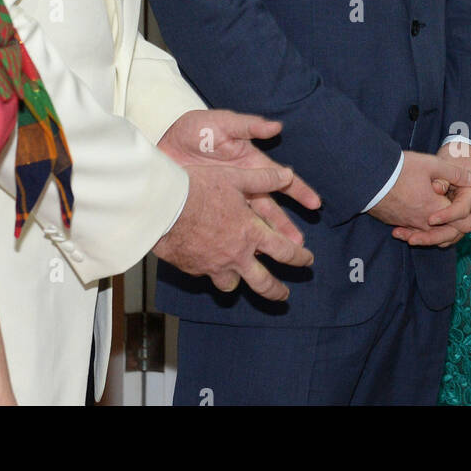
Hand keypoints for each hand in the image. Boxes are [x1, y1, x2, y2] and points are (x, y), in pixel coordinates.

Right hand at [152, 161, 313, 300]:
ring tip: (240, 282)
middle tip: (283, 295)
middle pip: (264, 283)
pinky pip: (206, 275)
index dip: (299, 257)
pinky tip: (206, 263)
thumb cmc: (200, 188)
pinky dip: (210, 271)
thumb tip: (288, 175)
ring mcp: (214, 265)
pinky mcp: (193, 268)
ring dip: (239, 283)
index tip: (307, 260)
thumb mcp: (235, 177)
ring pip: (232, 285)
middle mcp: (236, 254)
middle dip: (277, 291)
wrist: (163, 205)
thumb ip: (263, 179)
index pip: (284, 251)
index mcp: (251, 232)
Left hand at [159, 109, 321, 248]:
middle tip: (299, 246)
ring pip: (251, 224)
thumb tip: (276, 127)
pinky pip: (227, 228)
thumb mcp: (223, 123)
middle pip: (269, 210)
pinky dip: (237, 241)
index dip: (299, 191)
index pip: (280, 180)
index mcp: (250, 164)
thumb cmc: (195, 129)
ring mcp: (227, 199)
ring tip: (279, 256)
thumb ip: (249, 125)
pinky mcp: (210, 209)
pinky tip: (246, 257)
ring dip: (266, 240)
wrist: (162, 141)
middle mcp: (242, 185)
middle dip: (285, 227)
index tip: (315, 204)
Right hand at [370, 149, 470, 246]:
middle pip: (448, 233)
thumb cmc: (399, 169)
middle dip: (463, 229)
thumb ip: (453, 172)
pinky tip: (426, 224)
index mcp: (434, 209)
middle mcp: (422, 222)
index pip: (462, 222)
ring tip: (453, 226)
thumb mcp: (430, 165)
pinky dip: (426, 231)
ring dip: (444, 231)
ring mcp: (408, 223)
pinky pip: (415, 231)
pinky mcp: (396, 221)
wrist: (367, 178)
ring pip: (431, 234)